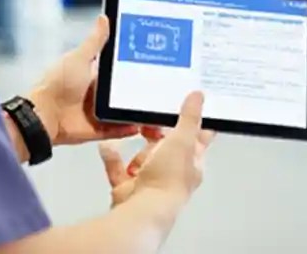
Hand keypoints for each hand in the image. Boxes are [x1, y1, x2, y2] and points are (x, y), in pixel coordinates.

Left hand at [29, 15, 153, 146]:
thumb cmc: (58, 83)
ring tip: (157, 110)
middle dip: (142, 93)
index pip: (120, 71)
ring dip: (139, 113)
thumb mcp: (80, 58)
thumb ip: (95, 42)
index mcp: (94, 75)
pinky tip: (142, 124)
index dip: (136, 69)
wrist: (46, 114)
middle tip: (161, 91)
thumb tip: (104, 17)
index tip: (154, 64)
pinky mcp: (98, 130)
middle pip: (126, 93)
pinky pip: (118, 130)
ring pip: (125, 112)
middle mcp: (98, 94)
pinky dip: (129, 128)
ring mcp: (98, 113)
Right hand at [98, 92, 214, 207]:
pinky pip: (118, 167)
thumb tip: (199, 96)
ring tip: (131, 135)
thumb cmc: (169, 180)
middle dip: (157, 134)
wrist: (142, 210)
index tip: (191, 106)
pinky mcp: (129, 187)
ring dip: (136, 149)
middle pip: (166, 146)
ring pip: (143, 157)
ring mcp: (150, 181)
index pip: (199, 138)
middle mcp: (173, 173)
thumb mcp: (182, 140)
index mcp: (192, 163)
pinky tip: (107, 145)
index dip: (196, 122)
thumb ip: (189, 117)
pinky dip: (112, 157)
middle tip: (150, 120)